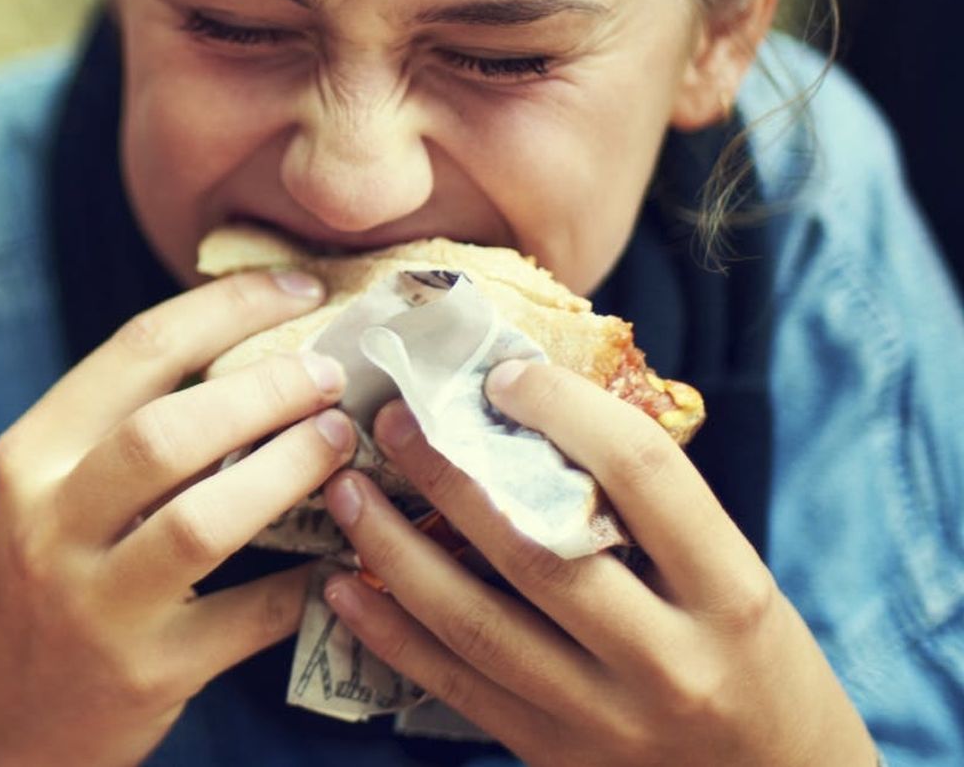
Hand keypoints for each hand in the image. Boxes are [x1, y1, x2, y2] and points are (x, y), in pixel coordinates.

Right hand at [0, 269, 355, 766]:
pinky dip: (305, 579)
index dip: (231, 306)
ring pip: (203, 521)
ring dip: (290, 470)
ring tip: (340, 440)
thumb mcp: (61, 488)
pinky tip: (344, 550)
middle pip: (169, 431)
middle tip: (332, 375)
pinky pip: (247, 617)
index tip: (302, 287)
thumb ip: (131, 421)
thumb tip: (261, 341)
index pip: (138, 349)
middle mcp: (50, 524)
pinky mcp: (145, 672)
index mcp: (33, 454)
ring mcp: (94, 604)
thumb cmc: (56, 575)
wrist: (5, 726)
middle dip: (268, 389)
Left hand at [321, 360, 875, 766]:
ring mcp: (607, 723)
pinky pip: (458, 690)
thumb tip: (537, 412)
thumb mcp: (735, 575)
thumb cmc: (758, 662)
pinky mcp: (557, 759)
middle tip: (393, 419)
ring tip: (346, 491)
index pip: (641, 472)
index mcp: (728, 593)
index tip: (503, 374)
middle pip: (537, 548)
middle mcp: (668, 663)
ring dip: (397, 550)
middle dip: (450, 474)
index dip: (564, 407)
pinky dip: (392, 636)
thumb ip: (651, 509)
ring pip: (478, 624)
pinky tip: (344, 587)